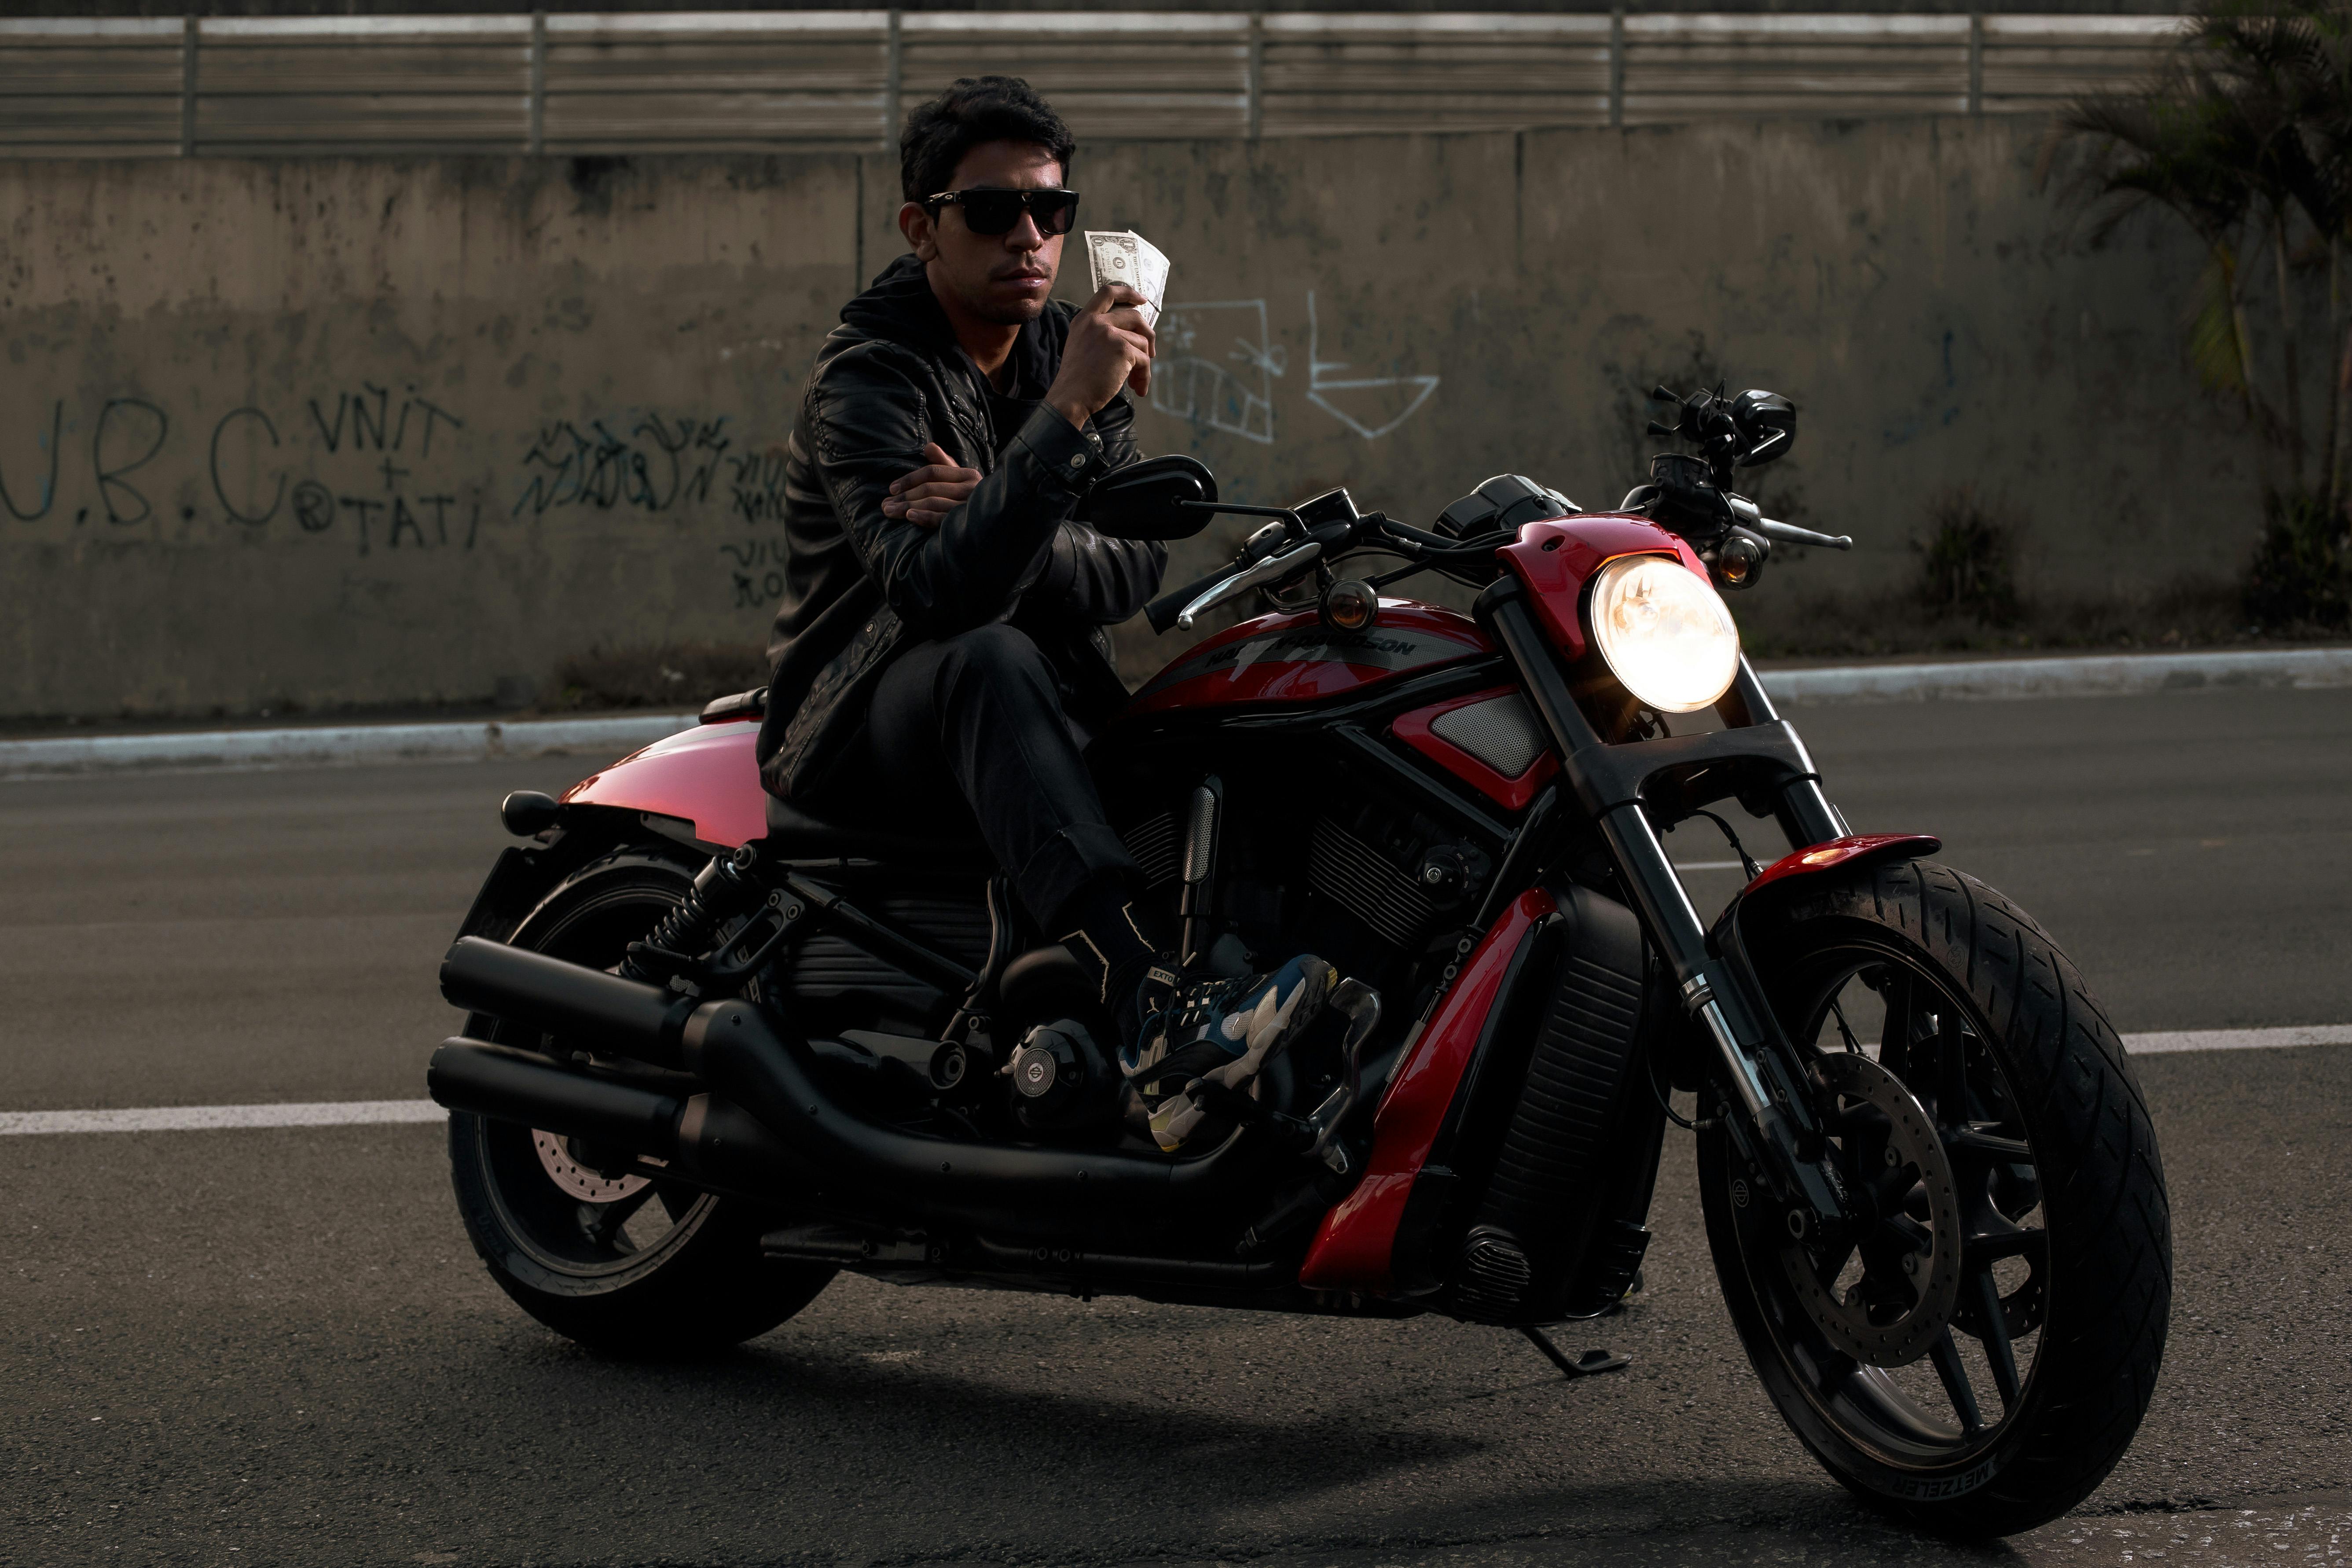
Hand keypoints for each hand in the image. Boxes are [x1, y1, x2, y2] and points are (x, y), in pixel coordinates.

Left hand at [882, 442, 981, 528]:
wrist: (991, 526)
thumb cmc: (970, 500)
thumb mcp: (959, 479)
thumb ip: (944, 463)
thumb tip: (928, 446)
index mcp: (968, 475)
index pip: (933, 472)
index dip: (910, 479)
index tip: (892, 489)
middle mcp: (970, 489)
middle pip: (930, 488)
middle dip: (904, 496)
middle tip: (885, 505)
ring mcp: (968, 507)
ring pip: (933, 502)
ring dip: (908, 507)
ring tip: (890, 512)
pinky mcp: (965, 523)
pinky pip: (942, 519)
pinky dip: (925, 517)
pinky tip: (910, 517)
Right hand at [1045, 283, 1155, 432]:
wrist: (1071, 397)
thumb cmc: (1078, 379)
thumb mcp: (1081, 345)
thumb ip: (1100, 333)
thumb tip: (1133, 335)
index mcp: (1084, 319)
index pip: (1108, 292)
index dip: (1128, 293)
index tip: (1142, 299)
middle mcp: (1096, 322)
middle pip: (1134, 316)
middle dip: (1148, 334)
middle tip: (1151, 352)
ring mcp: (1109, 333)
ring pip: (1141, 342)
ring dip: (1143, 364)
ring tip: (1136, 382)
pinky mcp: (1122, 349)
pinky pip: (1144, 360)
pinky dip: (1144, 376)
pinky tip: (1138, 388)